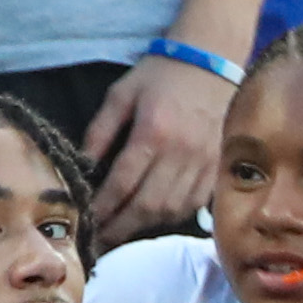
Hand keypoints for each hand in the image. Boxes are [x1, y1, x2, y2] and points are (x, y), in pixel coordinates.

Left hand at [84, 52, 236, 240]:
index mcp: (153, 133)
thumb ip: (100, 131)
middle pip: (148, 204)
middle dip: (121, 227)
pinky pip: (195, 203)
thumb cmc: (159, 76)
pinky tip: (152, 219)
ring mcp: (205, 163)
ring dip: (145, 227)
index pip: (123, 183)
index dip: (103, 208)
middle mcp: (182, 153)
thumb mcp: (121, 94)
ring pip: (172, 209)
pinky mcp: (219, 167)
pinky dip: (171, 216)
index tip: (86, 222)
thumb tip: (82, 165)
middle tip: (99, 241)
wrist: (211, 61)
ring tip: (120, 234)